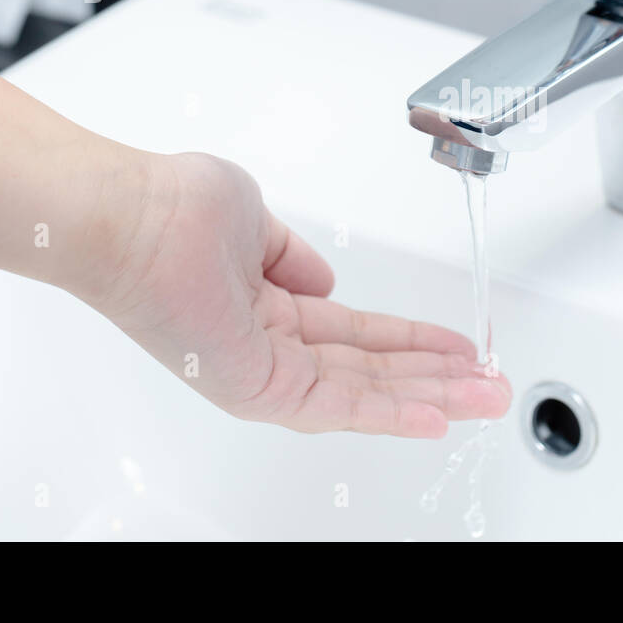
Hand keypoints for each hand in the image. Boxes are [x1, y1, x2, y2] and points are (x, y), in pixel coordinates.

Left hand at [85, 151, 510, 437]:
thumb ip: (296, 257)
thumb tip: (326, 282)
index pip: (356, 335)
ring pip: (366, 392)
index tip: (457, 346)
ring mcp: (265, 371)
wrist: (131, 216)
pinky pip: (340, 405)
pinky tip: (438, 415)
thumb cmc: (175, 207)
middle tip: (491, 385)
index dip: (412, 340)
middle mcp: (268, 347)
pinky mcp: (259, 388)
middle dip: (437, 378)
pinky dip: (394, 411)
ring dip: (432, 396)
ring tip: (486, 398)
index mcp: (269, 310)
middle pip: (371, 371)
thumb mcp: (259, 222)